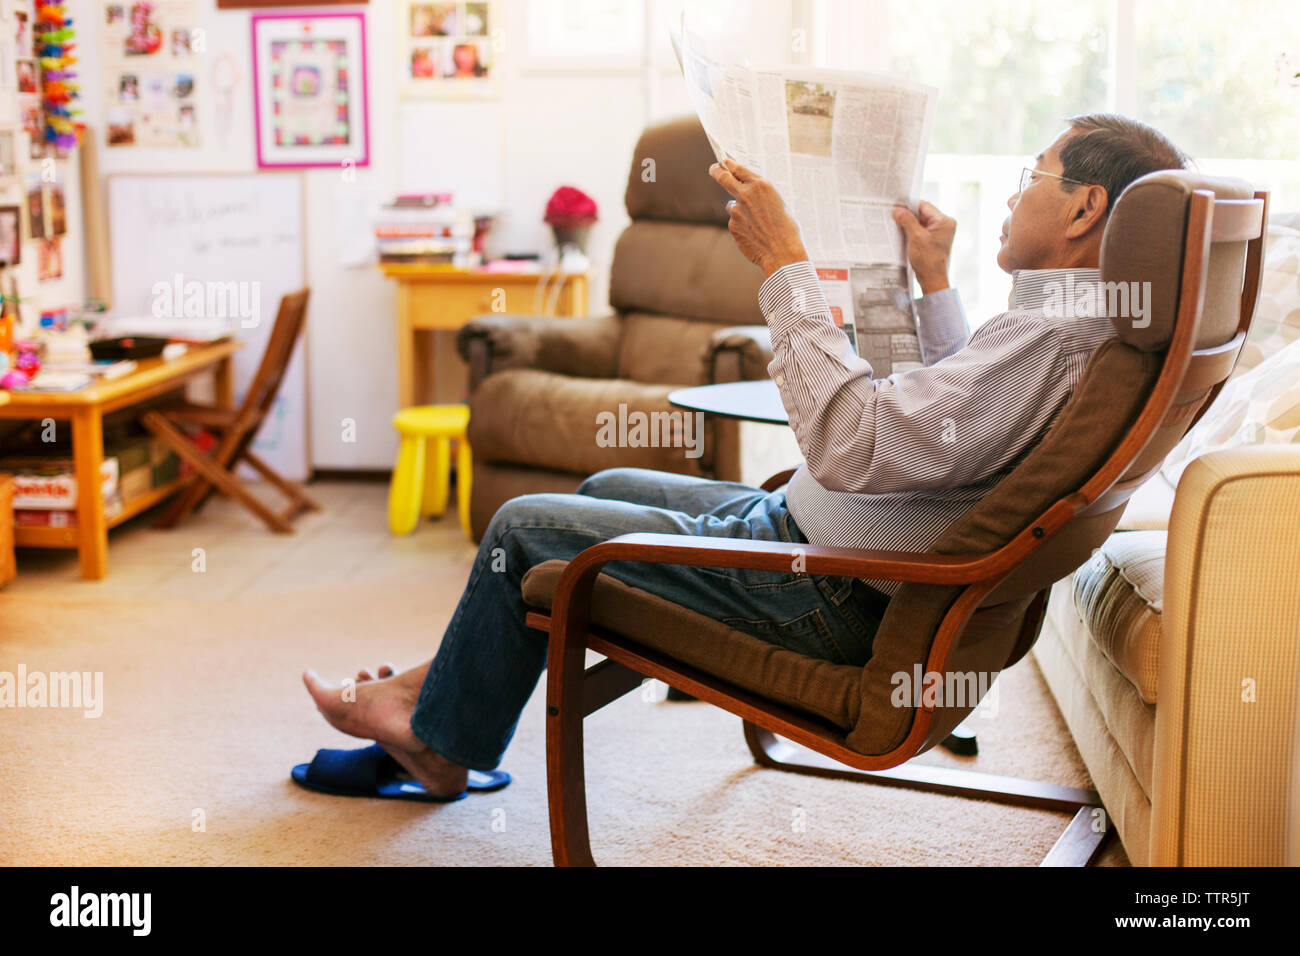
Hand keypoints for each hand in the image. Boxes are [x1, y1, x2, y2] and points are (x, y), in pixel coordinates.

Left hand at [709, 159, 808, 276]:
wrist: (781, 251)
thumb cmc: (786, 227)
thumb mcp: (779, 202)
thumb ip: (761, 194)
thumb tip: (750, 190)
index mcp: (760, 185)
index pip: (738, 168)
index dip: (729, 164)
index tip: (724, 162)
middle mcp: (745, 195)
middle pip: (723, 178)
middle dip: (716, 171)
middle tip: (714, 169)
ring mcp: (736, 211)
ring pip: (732, 206)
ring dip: (739, 210)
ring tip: (757, 223)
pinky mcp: (732, 226)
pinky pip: (735, 223)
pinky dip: (742, 226)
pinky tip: (755, 234)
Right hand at [893, 201, 954, 294]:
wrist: (932, 279)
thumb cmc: (928, 261)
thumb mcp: (916, 237)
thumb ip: (907, 221)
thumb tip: (898, 210)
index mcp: (944, 221)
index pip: (924, 206)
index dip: (909, 206)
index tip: (896, 207)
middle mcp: (944, 225)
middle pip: (922, 214)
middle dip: (908, 216)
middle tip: (894, 216)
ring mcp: (939, 233)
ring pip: (920, 223)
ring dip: (909, 225)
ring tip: (897, 226)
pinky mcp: (933, 240)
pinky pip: (921, 231)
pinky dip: (911, 232)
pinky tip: (902, 234)